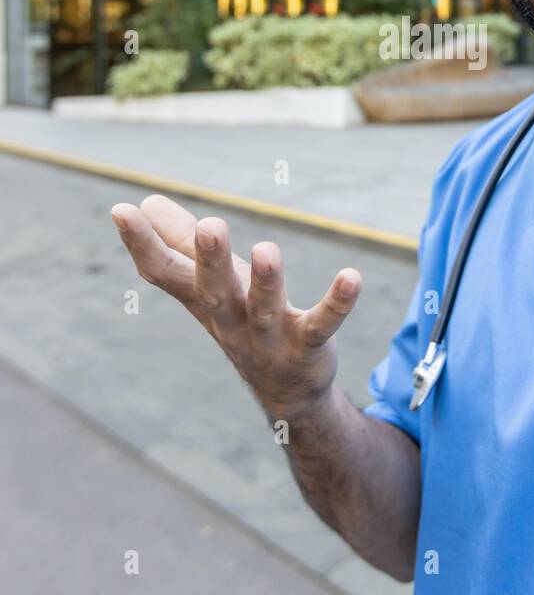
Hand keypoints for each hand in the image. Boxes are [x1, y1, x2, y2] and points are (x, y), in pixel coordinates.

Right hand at [110, 194, 361, 422]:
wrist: (287, 392)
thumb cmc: (242, 321)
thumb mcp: (209, 283)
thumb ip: (179, 244)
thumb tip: (146, 201)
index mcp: (203, 300)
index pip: (165, 272)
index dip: (141, 244)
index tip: (121, 209)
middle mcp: (230, 320)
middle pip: (214, 291)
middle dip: (210, 260)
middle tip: (210, 224)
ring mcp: (269, 337)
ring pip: (265, 309)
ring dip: (267, 282)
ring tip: (269, 250)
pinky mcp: (308, 345)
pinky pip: (322, 324)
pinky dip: (337, 303)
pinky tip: (351, 277)